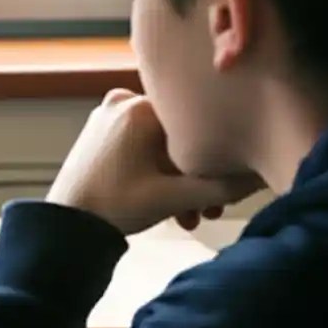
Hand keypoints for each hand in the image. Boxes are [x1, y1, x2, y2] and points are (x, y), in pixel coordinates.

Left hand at [46, 89, 261, 235]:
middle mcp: (124, 101)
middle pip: (180, 137)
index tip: (227, 188)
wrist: (64, 226)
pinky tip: (166, 204)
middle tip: (207, 212)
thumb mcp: (176, 197)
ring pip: (162, 145)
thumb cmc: (114, 207)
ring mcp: (108, 116)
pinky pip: (142, 146)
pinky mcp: (100, 132)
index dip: (218, 158)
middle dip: (197, 177)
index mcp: (142, 107)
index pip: (198, 124)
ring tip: (186, 217)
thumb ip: (224, 186)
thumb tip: (263, 177)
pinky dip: (157, 171)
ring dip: (179, 181)